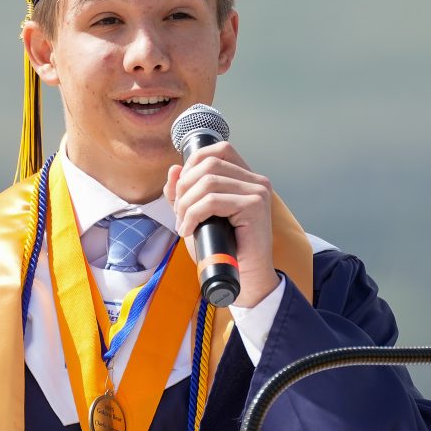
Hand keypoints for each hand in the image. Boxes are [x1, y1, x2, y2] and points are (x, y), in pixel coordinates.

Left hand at [165, 141, 279, 307]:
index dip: (193, 164)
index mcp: (246, 178)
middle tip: (178, 214)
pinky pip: (212, 200)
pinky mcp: (255, 206)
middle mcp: (256, 180)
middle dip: (184, 188)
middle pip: (208, 164)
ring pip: (207, 181)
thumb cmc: (223, 250)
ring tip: (183, 223)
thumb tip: (173, 169)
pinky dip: (192, 214)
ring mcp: (258, 191)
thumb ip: (184, 193)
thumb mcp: (197, 216)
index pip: (219, 150)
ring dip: (186, 204)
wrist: (245, 279)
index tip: (182, 191)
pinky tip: (188, 229)